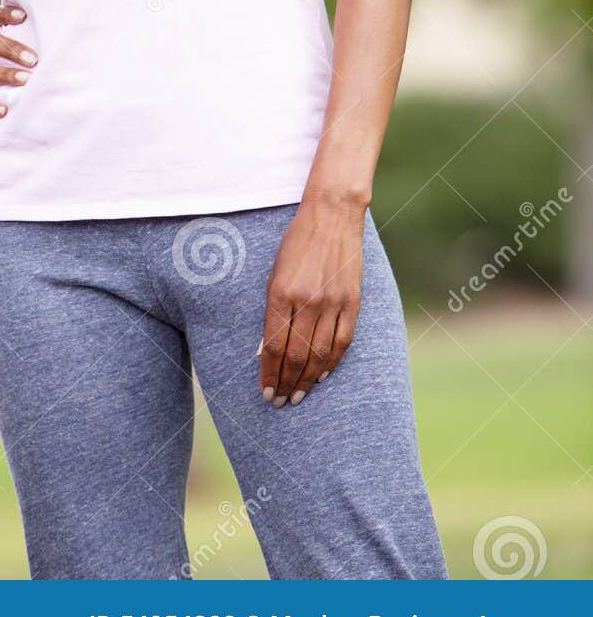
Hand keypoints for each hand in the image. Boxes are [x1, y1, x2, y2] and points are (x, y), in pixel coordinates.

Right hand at [0, 3, 35, 155]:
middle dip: (10, 47)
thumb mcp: (16, 74)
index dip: (3, 14)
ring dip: (5, 74)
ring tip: (26, 80)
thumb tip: (72, 51)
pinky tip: (4, 110)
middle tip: (35, 60)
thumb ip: (33, 60)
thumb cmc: (2, 94)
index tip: (24, 16)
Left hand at [258, 194, 365, 407]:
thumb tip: (266, 349)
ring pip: (320, 354)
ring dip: (307, 380)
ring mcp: (332, 302)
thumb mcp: (274, 272)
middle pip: (296, 355)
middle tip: (279, 402)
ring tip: (298, 396)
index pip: (273, 345)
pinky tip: (323, 376)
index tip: (264, 391)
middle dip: (285, 383)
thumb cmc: (296, 242)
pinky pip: (342, 341)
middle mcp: (307, 300)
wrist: (331, 214)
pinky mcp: (353, 301)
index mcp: (281, 292)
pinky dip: (332, 362)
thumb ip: (272, 310)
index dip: (268, 373)